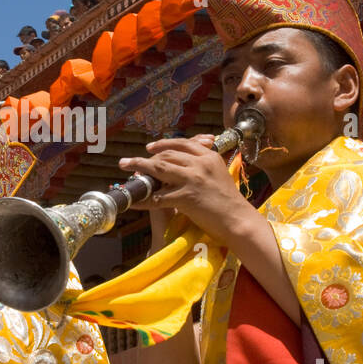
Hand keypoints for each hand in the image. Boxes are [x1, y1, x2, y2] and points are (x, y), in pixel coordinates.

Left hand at [117, 135, 254, 247]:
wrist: (238, 219)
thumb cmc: (228, 200)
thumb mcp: (218, 174)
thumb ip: (202, 165)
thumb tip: (182, 163)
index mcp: (208, 156)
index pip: (182, 143)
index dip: (163, 144)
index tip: (150, 147)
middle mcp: (200, 164)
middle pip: (167, 154)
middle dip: (146, 156)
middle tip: (131, 160)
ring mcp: (193, 179)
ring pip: (159, 168)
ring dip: (138, 166)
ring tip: (124, 165)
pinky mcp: (186, 197)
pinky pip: (158, 197)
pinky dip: (143, 199)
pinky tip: (133, 201)